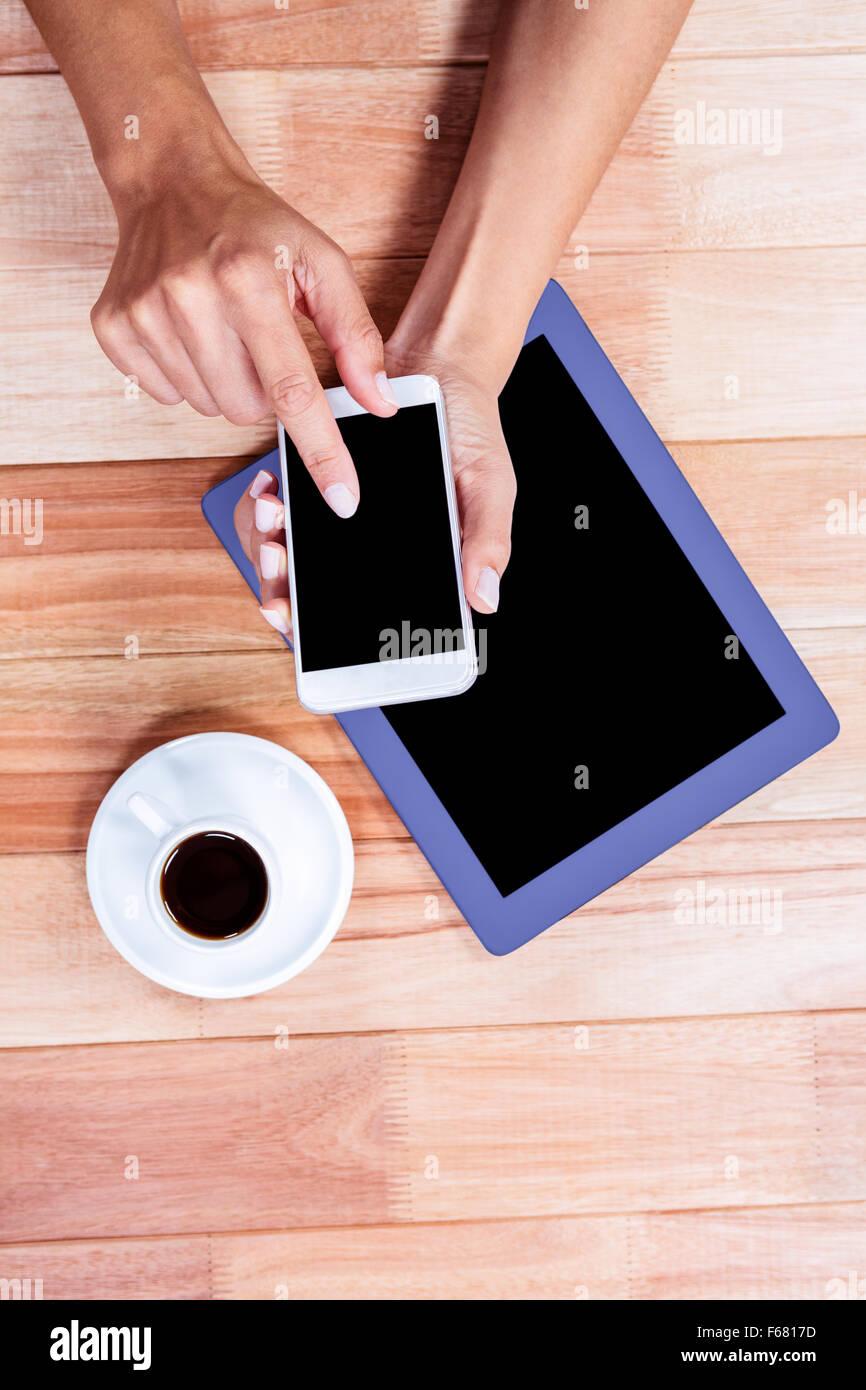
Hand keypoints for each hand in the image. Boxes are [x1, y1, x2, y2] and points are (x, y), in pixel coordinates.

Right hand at [92, 155, 397, 516]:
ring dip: (228, 383)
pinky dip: (187, 376)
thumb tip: (378, 404)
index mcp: (248, 279)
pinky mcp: (114, 327)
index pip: (292, 391)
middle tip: (261, 341)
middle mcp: (189, 296)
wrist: (173, 182)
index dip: (322, 451)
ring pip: (208, 408)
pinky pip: (165, 396)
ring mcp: (144, 314)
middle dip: (266, 392)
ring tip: (224, 328)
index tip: (343, 499)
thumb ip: (356, 336)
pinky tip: (190, 331)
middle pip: (247, 410)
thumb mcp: (323, 264)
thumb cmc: (255, 226)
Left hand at [234, 333, 515, 637]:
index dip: (316, 628)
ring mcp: (337, 516)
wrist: (441, 364)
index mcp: (406, 564)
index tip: (290, 619)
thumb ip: (487, 542)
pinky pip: (280, 506)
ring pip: (286, 552)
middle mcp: (364, 548)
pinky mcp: (316, 481)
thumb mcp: (490, 486)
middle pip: (309, 590)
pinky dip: (266, 503)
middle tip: (276, 560)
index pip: (355, 616)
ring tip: (275, 517)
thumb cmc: (470, 432)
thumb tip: (484, 600)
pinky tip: (269, 491)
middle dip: (280, 584)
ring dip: (267, 542)